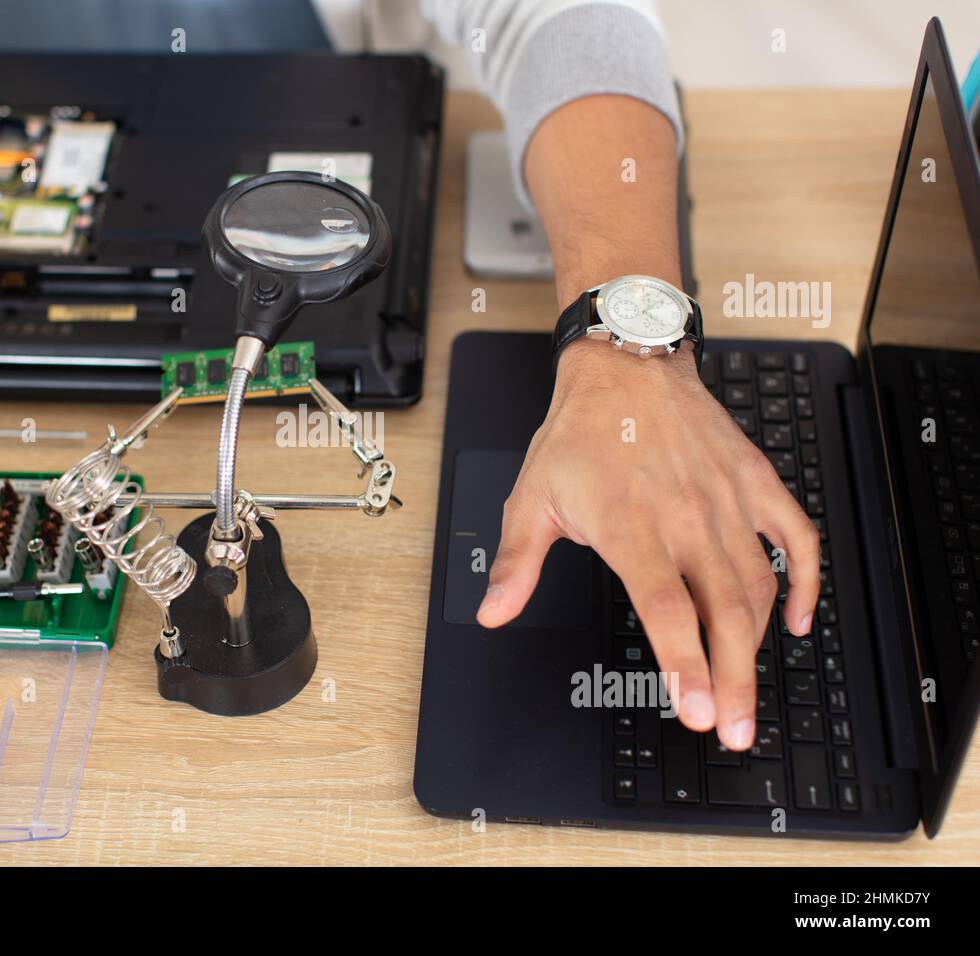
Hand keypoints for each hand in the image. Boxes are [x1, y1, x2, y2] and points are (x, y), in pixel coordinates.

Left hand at [476, 338, 820, 750]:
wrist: (627, 365)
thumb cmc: (580, 432)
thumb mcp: (531, 497)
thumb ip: (516, 563)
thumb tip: (493, 612)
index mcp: (632, 525)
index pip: (667, 607)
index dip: (685, 662)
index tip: (696, 708)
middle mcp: (687, 517)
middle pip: (722, 612)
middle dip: (732, 678)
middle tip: (732, 729)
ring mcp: (728, 502)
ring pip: (757, 586)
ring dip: (759, 646)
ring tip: (749, 695)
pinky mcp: (755, 485)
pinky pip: (796, 539)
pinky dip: (804, 583)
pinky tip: (797, 622)